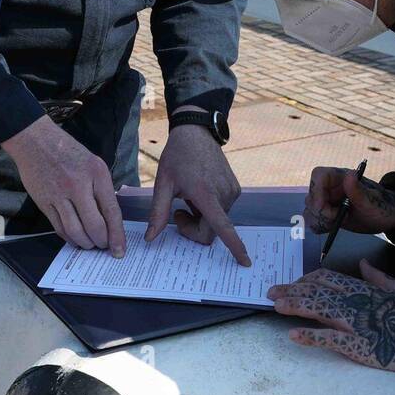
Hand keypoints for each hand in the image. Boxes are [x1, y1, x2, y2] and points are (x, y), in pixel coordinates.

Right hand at [3, 115, 124, 255]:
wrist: (36, 142)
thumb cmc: (69, 152)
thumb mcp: (94, 164)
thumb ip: (102, 189)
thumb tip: (111, 219)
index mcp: (97, 174)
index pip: (111, 211)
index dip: (117, 235)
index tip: (120, 250)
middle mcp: (78, 185)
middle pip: (94, 225)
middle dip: (102, 242)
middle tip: (105, 247)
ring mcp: (59, 195)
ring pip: (75, 231)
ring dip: (85, 243)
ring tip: (91, 244)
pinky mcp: (44, 202)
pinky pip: (59, 228)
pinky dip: (69, 238)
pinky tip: (76, 239)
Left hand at [147, 114, 249, 265]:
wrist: (196, 132)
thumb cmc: (177, 157)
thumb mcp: (163, 183)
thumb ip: (157, 213)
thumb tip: (150, 238)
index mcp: (206, 194)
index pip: (223, 227)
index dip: (234, 247)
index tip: (244, 262)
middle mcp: (224, 194)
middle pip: (213, 230)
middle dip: (194, 229)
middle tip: (177, 214)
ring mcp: (232, 191)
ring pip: (217, 221)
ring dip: (201, 218)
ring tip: (188, 198)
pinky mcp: (235, 189)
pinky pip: (223, 210)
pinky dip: (209, 209)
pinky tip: (199, 192)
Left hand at [269, 260, 394, 372]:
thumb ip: (377, 276)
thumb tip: (362, 263)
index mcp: (362, 289)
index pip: (327, 278)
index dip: (306, 280)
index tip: (292, 284)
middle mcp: (353, 302)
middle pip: (316, 292)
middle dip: (292, 291)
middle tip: (272, 293)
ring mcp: (353, 322)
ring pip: (318, 309)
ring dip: (295, 306)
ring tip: (276, 305)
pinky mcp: (356, 343)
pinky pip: (329, 338)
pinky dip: (310, 336)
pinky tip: (293, 334)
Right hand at [305, 166, 394, 234]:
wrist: (386, 217)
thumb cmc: (382, 206)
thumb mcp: (372, 202)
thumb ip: (359, 191)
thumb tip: (349, 175)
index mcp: (341, 177)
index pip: (318, 176)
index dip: (317, 192)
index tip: (326, 209)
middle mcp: (331, 187)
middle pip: (311, 196)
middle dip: (322, 212)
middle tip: (340, 218)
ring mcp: (327, 200)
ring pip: (309, 210)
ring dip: (320, 221)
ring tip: (339, 222)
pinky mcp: (326, 213)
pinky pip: (312, 220)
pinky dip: (319, 226)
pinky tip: (332, 227)